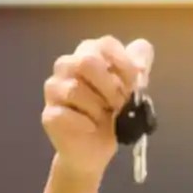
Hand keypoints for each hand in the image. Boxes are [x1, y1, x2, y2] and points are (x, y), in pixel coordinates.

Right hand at [42, 36, 154, 179]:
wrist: (96, 148)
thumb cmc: (113, 114)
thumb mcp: (132, 91)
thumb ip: (138, 68)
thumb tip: (142, 46)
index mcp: (90, 54)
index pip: (106, 44)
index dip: (124, 63)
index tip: (135, 83)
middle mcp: (67, 66)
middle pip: (86, 61)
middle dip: (110, 86)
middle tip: (121, 103)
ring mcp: (54, 89)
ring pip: (75, 89)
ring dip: (99, 108)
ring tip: (106, 118)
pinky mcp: (49, 114)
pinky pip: (65, 114)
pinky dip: (85, 123)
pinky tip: (92, 127)